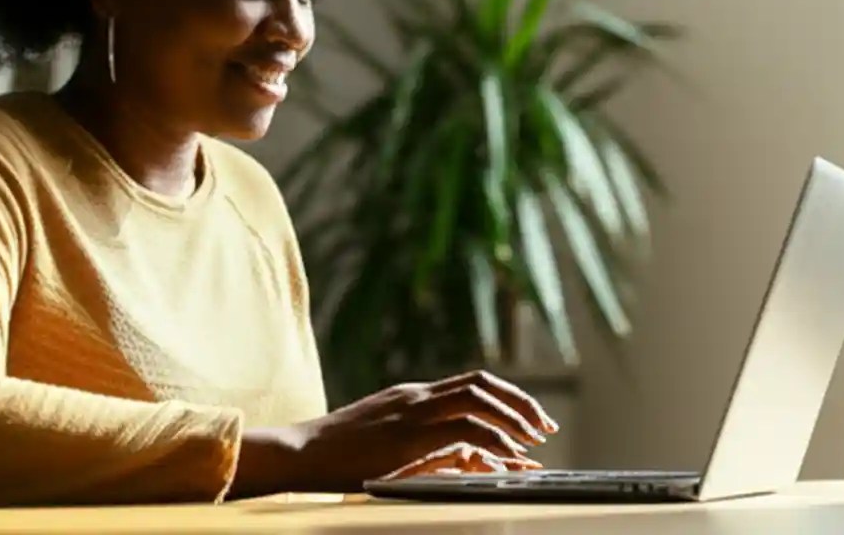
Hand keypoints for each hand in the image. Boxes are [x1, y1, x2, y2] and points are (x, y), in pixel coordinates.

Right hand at [231, 370, 558, 495]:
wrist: (298, 453)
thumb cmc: (337, 458)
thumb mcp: (387, 445)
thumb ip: (425, 446)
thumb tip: (470, 459)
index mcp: (413, 396)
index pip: (473, 384)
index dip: (508, 398)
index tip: (530, 420)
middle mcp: (417, 397)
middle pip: (483, 383)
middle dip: (521, 403)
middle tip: (544, 427)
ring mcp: (412, 412)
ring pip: (479, 399)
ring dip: (514, 417)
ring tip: (533, 440)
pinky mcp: (408, 435)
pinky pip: (464, 428)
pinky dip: (493, 439)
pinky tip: (507, 456)